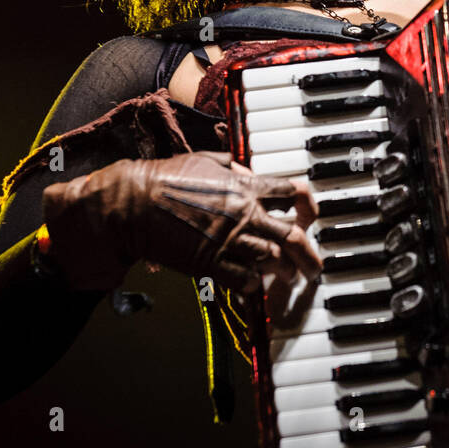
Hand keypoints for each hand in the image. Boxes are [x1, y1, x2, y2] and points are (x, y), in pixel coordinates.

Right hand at [41, 151, 319, 292]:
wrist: (133, 203)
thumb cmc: (164, 178)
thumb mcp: (204, 160)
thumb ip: (232, 166)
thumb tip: (248, 170)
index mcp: (244, 185)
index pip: (290, 191)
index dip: (306, 202)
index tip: (310, 212)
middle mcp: (243, 213)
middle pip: (293, 235)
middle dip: (309, 254)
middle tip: (315, 266)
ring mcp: (228, 239)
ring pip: (272, 260)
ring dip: (283, 271)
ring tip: (289, 279)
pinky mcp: (210, 262)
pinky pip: (243, 279)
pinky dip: (253, 285)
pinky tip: (255, 286)